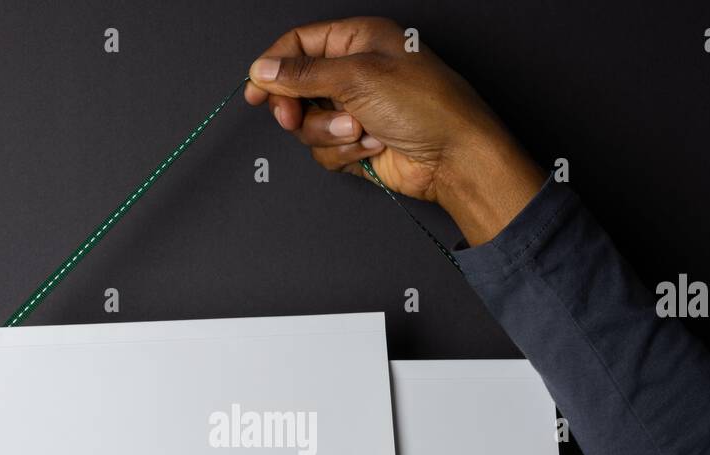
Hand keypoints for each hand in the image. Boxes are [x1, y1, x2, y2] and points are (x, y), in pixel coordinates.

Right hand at [245, 16, 545, 244]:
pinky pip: (325, 151)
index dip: (272, 67)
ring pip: (308, 125)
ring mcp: (355, 110)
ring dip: (330, 134)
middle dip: (298, 108)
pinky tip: (374, 148)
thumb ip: (303, 73)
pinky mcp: (357, 145)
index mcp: (357, 40)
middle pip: (296, 89)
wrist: (455, 158)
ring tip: (362, 131)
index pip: (299, 45)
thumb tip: (264, 69)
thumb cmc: (426, 106)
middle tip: (295, 117)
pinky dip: (344, 153)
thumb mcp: (358, 76)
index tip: (254, 91)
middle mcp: (354, 73)